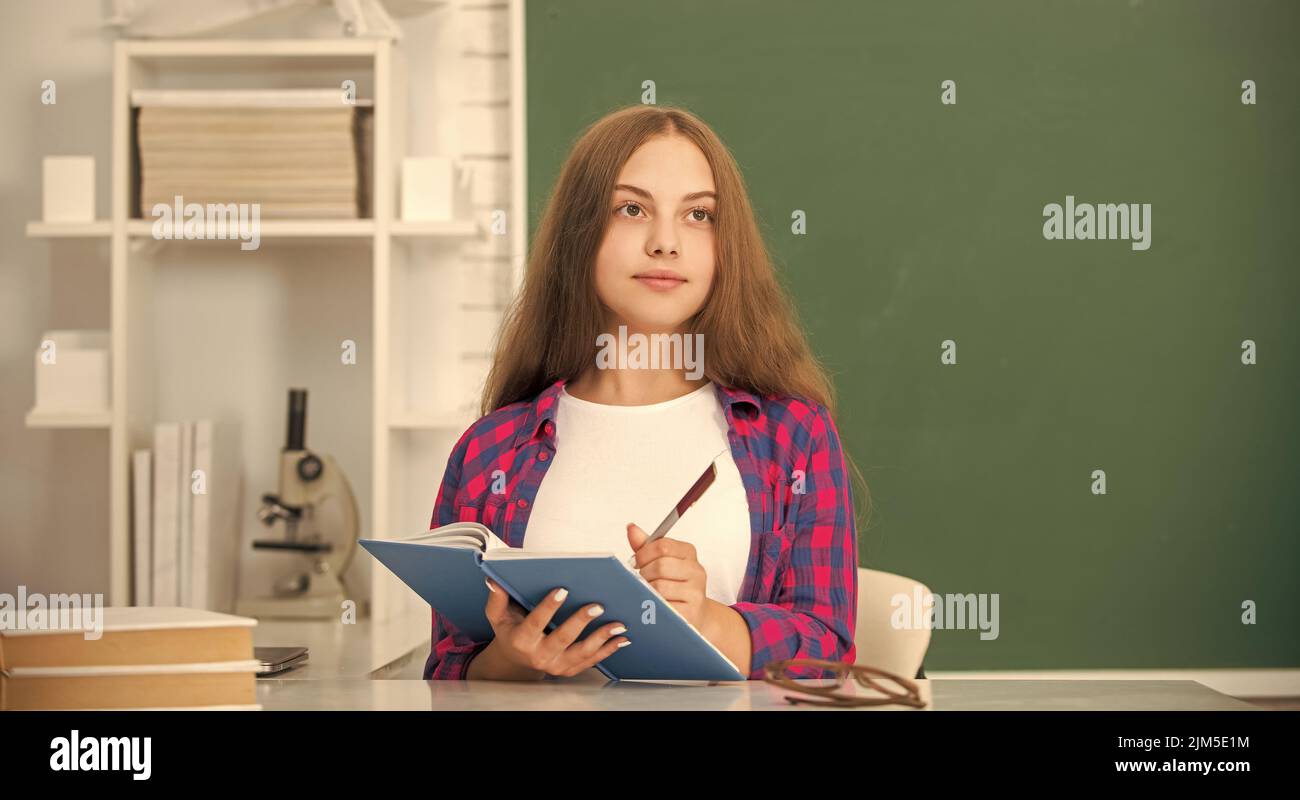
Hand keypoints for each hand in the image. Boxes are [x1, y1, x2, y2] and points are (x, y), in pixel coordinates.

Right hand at [480, 581, 629, 678]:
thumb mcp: (497, 617)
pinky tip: (621, 639)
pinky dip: (608, 650)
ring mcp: (556, 666)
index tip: (562, 590)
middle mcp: (539, 656)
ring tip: (618, 624)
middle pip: (562, 639)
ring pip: (581, 653)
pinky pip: (591, 661)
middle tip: (597, 606)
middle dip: (580, 622)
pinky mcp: (569, 670)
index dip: (548, 608)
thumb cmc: (510, 631)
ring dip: (601, 639)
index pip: (535, 623)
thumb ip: (496, 599)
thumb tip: (493, 579)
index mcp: (521, 640)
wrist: (516, 659)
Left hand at [627, 523, 710, 630]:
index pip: (663, 546)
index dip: (644, 554)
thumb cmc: (674, 584)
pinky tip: (653, 605)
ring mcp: (695, 592)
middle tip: (641, 580)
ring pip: (659, 587)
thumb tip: (631, 528)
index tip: (637, 562)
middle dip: (644, 574)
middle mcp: (696, 571)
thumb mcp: (663, 561)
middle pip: (660, 566)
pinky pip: (663, 607)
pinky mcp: (690, 613)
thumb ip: (646, 546)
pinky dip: (653, 606)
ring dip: (647, 591)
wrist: (695, 612)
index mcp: (689, 552)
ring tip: (647, 592)